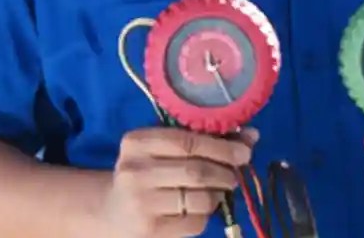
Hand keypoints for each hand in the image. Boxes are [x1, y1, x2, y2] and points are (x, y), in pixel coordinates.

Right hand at [98, 126, 257, 237]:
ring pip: (200, 198)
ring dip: (218, 195)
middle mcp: (135, 170)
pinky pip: (195, 222)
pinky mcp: (151, 228)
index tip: (245, 151)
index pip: (187, 141)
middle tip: (234, 175)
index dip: (221, 146)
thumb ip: (202, 140)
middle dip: (225, 173)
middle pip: (196, 171)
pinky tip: (201, 208)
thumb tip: (251, 135)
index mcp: (137, 142)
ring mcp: (141, 201)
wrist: (112, 210)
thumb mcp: (162, 149)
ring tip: (218, 191)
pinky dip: (207, 215)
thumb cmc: (145, 172)